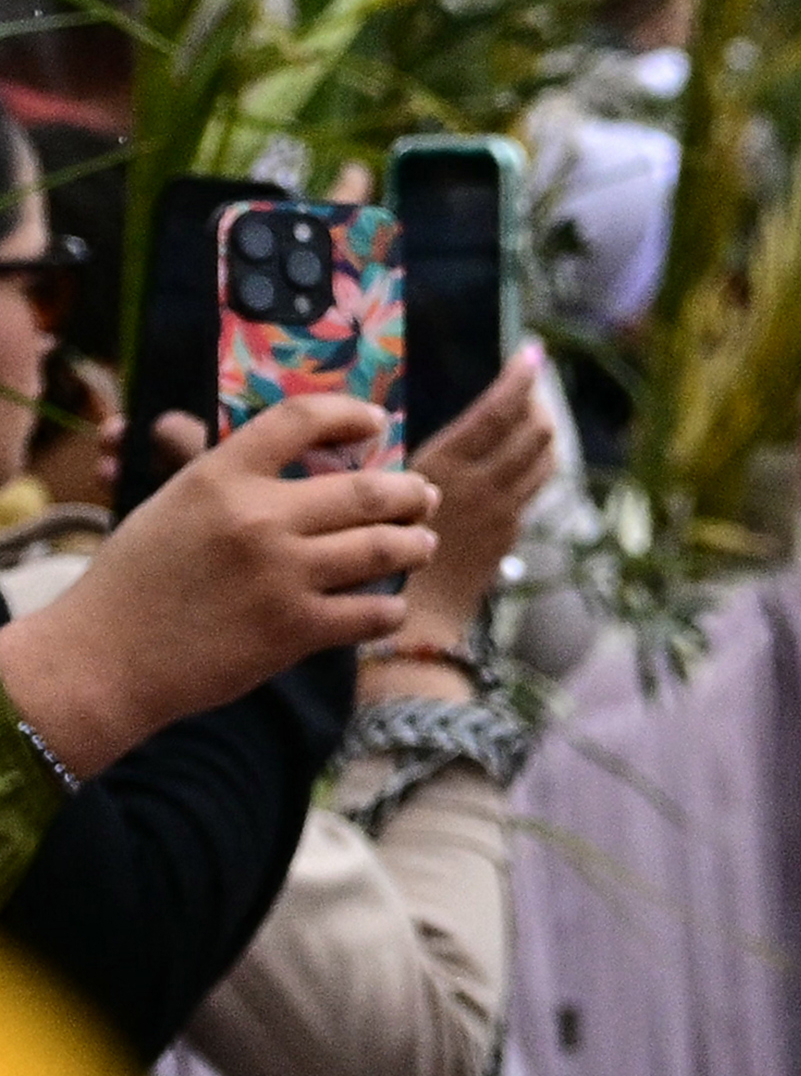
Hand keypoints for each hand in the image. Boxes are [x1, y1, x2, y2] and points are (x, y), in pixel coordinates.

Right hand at [18, 396, 431, 779]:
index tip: (375, 422)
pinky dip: (389, 608)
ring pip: (384, 548)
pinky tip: (389, 605)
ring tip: (421, 543)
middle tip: (424, 496)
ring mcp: (281, 575)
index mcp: (219, 476)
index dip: (350, 414)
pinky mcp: (294, 629)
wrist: (101, 662)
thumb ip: (227, 475)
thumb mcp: (169, 506)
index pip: (301, 419)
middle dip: (410, 492)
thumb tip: (283, 439)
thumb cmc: (133, 582)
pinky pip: (373, 611)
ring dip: (414, 545)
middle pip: (368, 489)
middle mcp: (257, 518)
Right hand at [401, 345, 562, 622]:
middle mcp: (484, 487)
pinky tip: (519, 458)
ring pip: (543, 458)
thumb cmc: (367, 554)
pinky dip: (533, 463)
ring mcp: (505, 511)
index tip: (531, 352)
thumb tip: (428, 424)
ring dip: (542, 430)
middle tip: (530, 381)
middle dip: (537, 400)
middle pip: (534, 431)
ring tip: (531, 412)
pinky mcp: (510, 533)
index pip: (497, 413)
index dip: (519, 379)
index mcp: (444, 469)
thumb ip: (410, 461)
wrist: (411, 622)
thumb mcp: (379, 496)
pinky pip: (533, 487)